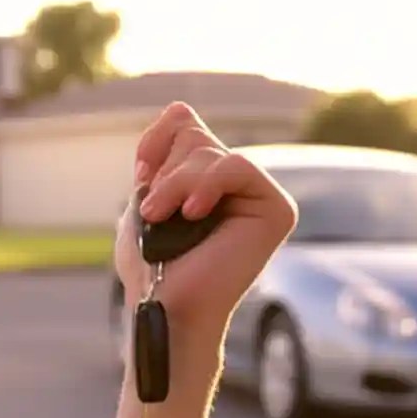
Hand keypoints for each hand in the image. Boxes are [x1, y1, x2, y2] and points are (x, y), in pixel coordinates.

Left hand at [114, 102, 296, 334]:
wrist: (166, 305)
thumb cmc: (152, 265)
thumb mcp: (146, 199)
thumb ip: (164, 157)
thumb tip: (180, 112)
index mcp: (206, 177)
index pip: (184, 121)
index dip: (156, 141)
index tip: (140, 176)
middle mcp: (236, 182)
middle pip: (194, 133)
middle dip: (164, 172)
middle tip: (154, 212)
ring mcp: (258, 195)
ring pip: (209, 150)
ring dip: (174, 184)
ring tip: (161, 217)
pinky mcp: (277, 209)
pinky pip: (238, 165)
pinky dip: (206, 185)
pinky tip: (192, 213)